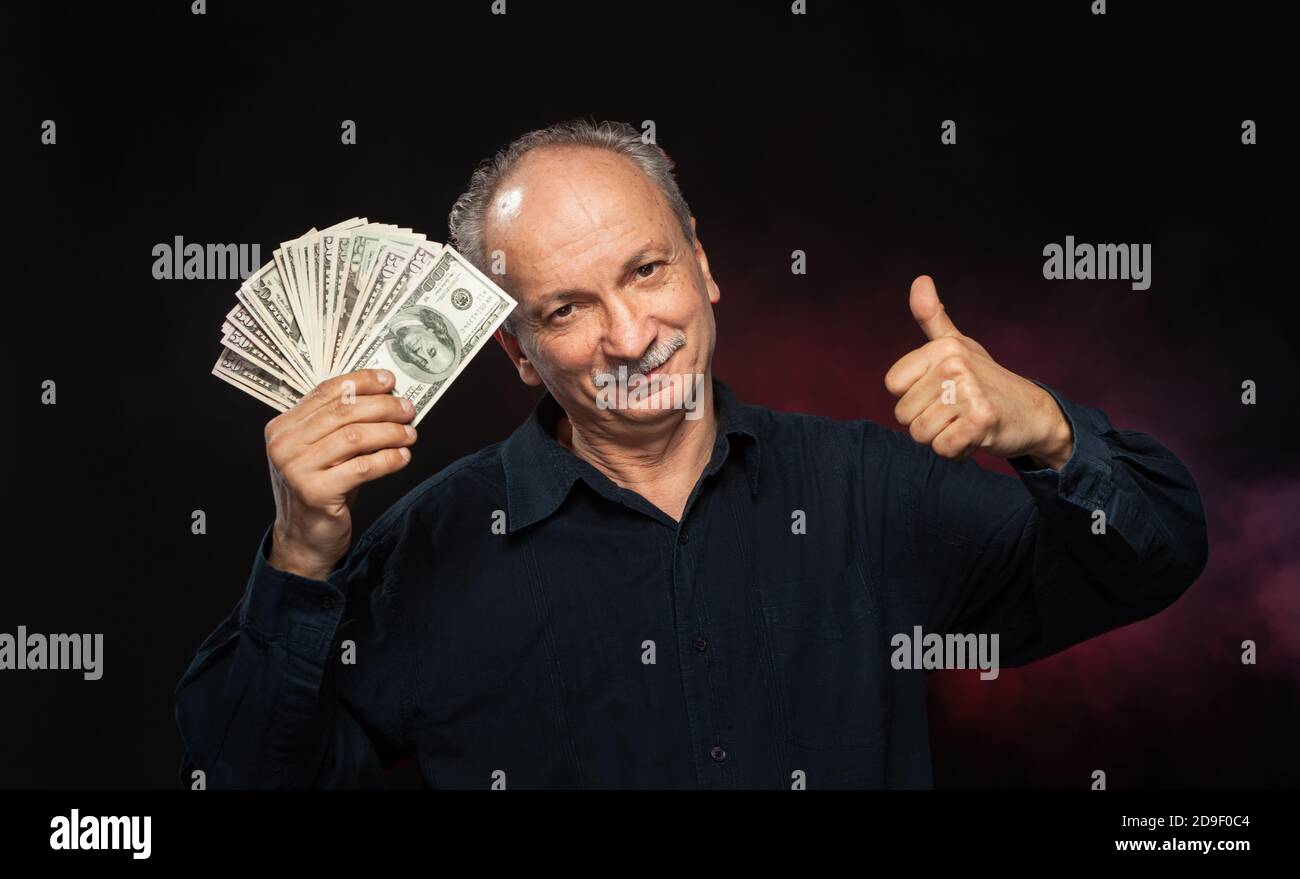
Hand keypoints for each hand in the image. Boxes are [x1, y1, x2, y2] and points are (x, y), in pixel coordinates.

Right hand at [264, 369, 416, 579]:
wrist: (304, 538)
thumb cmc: (321, 490)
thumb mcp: (323, 452)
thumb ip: (340, 424)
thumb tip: (385, 397)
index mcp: (283, 427)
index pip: (326, 391)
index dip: (361, 382)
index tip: (389, 381)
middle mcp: (284, 445)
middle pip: (343, 411)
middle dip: (383, 406)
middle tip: (407, 409)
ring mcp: (296, 469)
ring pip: (354, 436)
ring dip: (390, 432)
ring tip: (410, 434)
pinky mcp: (314, 492)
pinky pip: (362, 467)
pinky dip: (388, 459)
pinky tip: (402, 457)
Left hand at [884, 276, 1072, 467]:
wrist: (1034, 412)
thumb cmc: (986, 380)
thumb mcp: (958, 346)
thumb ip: (932, 317)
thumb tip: (919, 279)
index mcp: (943, 346)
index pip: (893, 385)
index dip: (913, 396)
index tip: (940, 391)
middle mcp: (955, 364)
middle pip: (903, 414)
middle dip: (927, 421)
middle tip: (956, 411)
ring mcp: (969, 392)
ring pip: (920, 434)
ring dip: (941, 437)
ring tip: (965, 422)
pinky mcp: (980, 421)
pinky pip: (942, 448)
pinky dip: (956, 451)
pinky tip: (974, 437)